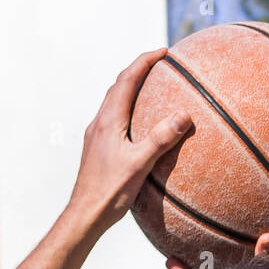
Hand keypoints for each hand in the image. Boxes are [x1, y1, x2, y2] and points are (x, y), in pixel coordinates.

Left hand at [68, 49, 192, 229]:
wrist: (84, 215)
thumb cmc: (109, 193)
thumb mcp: (139, 165)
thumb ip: (160, 139)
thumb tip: (183, 115)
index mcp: (108, 122)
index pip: (127, 80)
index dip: (144, 61)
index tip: (164, 52)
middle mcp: (99, 124)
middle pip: (118, 86)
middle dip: (139, 70)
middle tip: (160, 64)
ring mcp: (96, 136)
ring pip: (114, 102)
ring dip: (131, 89)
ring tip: (152, 88)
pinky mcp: (97, 149)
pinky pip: (114, 119)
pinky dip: (128, 109)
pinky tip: (140, 123)